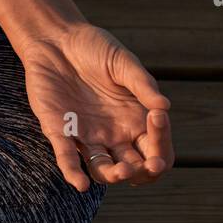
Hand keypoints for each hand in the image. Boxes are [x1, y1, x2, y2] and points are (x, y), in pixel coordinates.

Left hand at [17, 22, 173, 190]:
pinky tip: (80, 184)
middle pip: (133, 168)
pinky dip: (73, 171)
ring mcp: (86, 135)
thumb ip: (142, 85)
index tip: (158, 121)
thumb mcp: (124, 64)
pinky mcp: (58, 129)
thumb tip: (165, 107)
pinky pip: (66, 156)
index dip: (162, 145)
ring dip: (112, 175)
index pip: (156, 149)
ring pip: (102, 169)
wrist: (57, 38)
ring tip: (120, 171)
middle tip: (147, 164)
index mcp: (136, 121)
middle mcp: (113, 134)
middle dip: (142, 170)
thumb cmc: (95, 49)